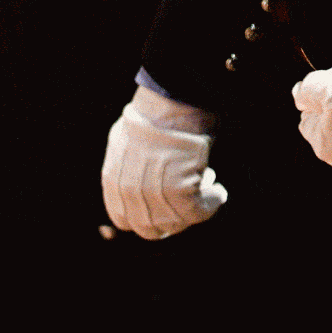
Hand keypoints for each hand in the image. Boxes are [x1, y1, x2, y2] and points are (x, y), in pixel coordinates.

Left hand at [101, 84, 226, 239]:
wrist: (170, 103)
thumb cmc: (153, 115)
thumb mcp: (124, 144)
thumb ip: (125, 171)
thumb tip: (139, 183)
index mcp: (113, 183)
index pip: (123, 221)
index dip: (145, 218)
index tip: (163, 210)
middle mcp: (130, 195)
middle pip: (150, 229)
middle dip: (171, 220)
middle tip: (187, 204)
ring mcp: (154, 197)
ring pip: (179, 222)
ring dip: (196, 207)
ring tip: (208, 184)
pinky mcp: (180, 194)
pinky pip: (200, 212)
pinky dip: (213, 202)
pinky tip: (218, 190)